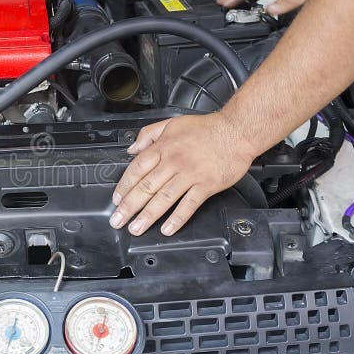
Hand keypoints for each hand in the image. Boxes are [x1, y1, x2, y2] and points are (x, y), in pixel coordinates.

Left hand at [109, 114, 255, 236]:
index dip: (124, 186)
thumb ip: (148, 135)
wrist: (236, 131)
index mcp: (163, 148)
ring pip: (164, 198)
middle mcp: (173, 162)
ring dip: (148, 216)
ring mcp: (190, 175)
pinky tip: (167, 229)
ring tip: (136, 228)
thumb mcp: (171, 123)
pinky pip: (189, 205)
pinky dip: (177, 219)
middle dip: (129, 207)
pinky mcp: (206, 185)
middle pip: (146, 187)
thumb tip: (131, 149)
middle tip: (118, 220)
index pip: (137, 169)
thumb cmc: (205, 128)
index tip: (116, 199)